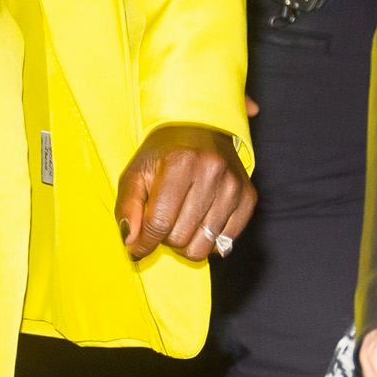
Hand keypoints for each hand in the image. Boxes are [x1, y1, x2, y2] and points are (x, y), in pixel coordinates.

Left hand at [115, 123, 255, 262]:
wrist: (200, 129)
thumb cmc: (163, 156)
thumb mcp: (135, 174)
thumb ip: (127, 208)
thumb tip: (132, 244)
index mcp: (180, 163)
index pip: (158, 223)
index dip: (144, 242)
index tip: (137, 247)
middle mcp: (211, 172)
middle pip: (180, 238)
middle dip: (165, 237)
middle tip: (162, 220)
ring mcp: (233, 185)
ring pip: (203, 246)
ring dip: (186, 241)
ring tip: (180, 219)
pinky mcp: (249, 197)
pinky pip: (225, 243)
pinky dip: (208, 240)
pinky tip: (200, 220)